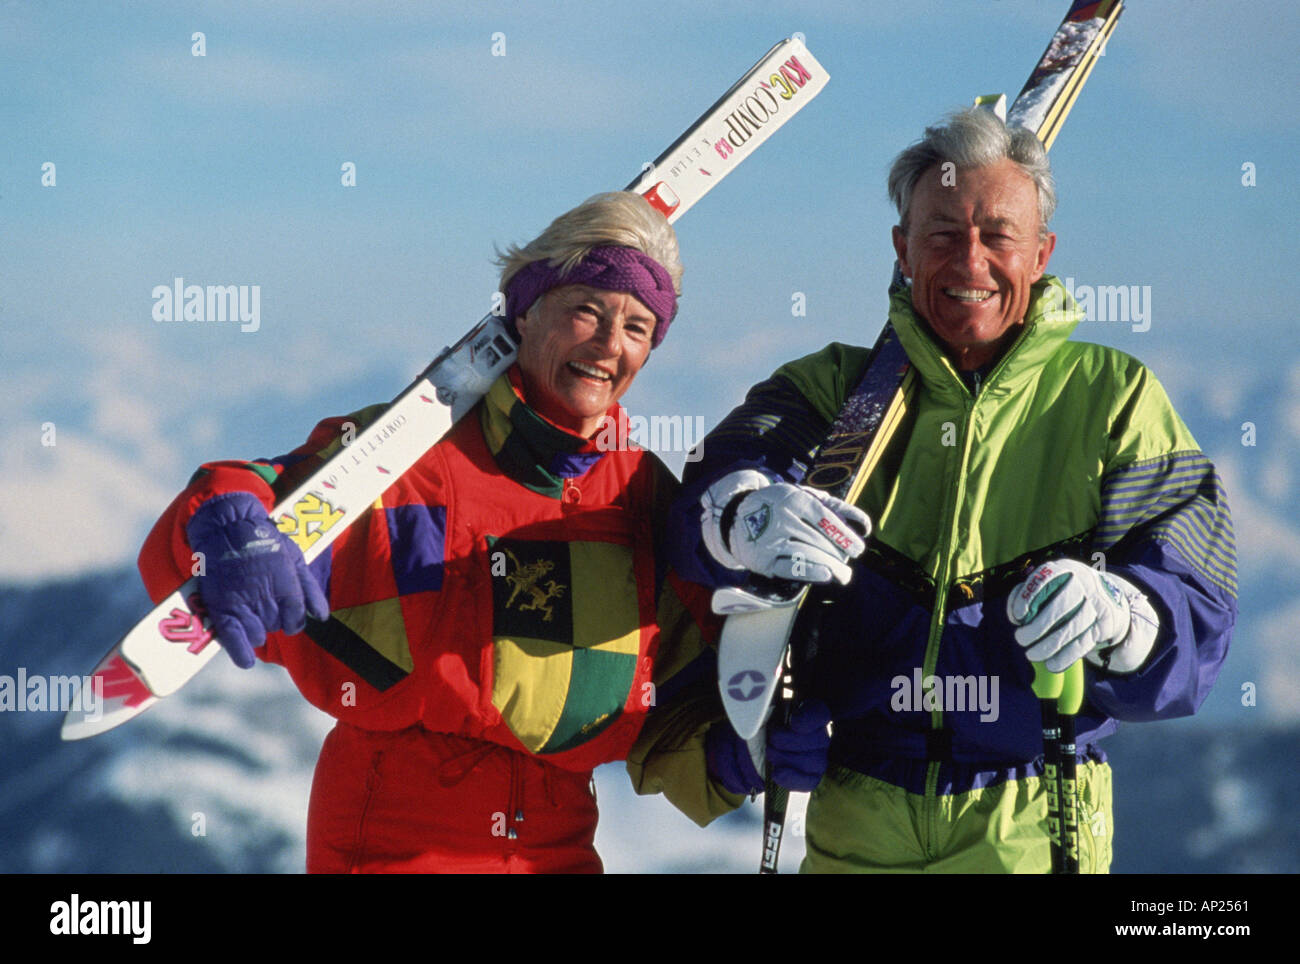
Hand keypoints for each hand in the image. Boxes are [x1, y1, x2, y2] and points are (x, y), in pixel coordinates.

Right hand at [186, 491, 329, 668]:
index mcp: (287, 588)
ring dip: (257, 629)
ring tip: (251, 611)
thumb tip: (322, 616)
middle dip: (273, 619)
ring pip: (258, 634)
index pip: (295, 621)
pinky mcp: (221, 608)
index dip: (293, 621)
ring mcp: (243, 605)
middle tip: (264, 600)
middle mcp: (266, 600)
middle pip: (276, 627)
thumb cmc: (266, 542)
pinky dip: (239, 651)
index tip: (287, 614)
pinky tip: (246, 661)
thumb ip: (310, 590)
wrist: (230, 530)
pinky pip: (232, 639)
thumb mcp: (296, 560)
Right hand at [699, 469, 869, 583]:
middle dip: (839, 555)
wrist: (736, 516)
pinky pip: (790, 568)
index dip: (845, 536)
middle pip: (819, 541)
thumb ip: (833, 507)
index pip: (826, 520)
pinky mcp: (764, 559)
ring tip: (844, 575)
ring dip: (830, 567)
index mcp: (795, 500)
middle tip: (848, 563)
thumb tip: (863, 524)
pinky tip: (825, 576)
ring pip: (808, 555)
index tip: (858, 548)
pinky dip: (809, 572)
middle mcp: (783, 519)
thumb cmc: (781, 505)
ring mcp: (772, 539)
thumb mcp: (802, 496)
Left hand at [706, 700, 832, 793]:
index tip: (794, 722)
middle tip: (771, 740)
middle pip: (819, 740)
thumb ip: (765, 703)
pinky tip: (777, 773)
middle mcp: (818, 734)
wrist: (751, 749)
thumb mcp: (759, 711)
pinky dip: (791, 778)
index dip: (809, 719)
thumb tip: (763, 695)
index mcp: (807, 712)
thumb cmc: (760, 725)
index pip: (819, 713)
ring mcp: (817, 756)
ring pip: (814, 762)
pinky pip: (809, 781)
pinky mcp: (810, 776)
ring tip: (770, 753)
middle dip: (790, 741)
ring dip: (787, 758)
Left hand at [1007, 559, 1158, 673]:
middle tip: (1020, 639)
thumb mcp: (1051, 584)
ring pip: (1072, 628)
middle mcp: (1085, 583)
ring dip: (1048, 646)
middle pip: (1061, 606)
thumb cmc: (1066, 592)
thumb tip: (1015, 616)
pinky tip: (1051, 665)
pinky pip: (1084, 643)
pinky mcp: (1106, 624)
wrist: (1110, 599)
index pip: (1045, 578)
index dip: (1027, 597)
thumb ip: (1028, 594)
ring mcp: (1099, 604)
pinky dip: (1065, 657)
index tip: (1016, 616)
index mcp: (1066, 569)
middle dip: (1037, 627)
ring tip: (1031, 655)